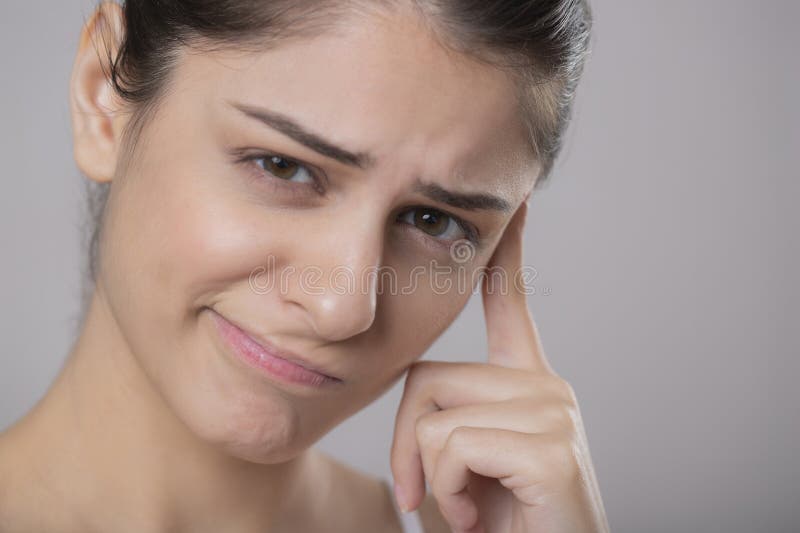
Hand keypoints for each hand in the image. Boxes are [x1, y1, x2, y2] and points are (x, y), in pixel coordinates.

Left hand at [390, 200, 609, 532]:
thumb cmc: (503, 522)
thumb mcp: (466, 462)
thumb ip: (447, 416)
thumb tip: (417, 386)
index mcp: (528, 384)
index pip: (512, 304)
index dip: (507, 254)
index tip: (515, 203)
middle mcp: (547, 387)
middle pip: (428, 376)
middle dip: (408, 444)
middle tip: (425, 494)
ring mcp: (553, 413)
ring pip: (435, 415)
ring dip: (432, 476)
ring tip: (468, 508)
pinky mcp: (549, 449)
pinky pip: (453, 446)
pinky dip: (449, 494)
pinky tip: (479, 517)